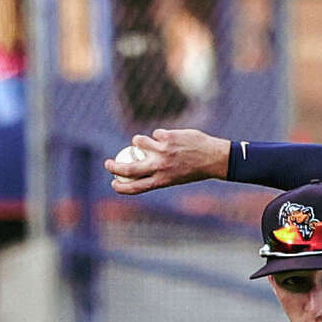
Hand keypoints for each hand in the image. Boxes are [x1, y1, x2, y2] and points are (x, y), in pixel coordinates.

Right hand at [105, 129, 229, 193]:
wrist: (213, 158)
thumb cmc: (194, 169)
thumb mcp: (175, 176)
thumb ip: (158, 172)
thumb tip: (141, 167)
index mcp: (161, 181)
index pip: (135, 187)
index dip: (121, 187)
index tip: (113, 183)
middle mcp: (160, 167)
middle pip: (129, 168)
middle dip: (114, 166)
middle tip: (108, 163)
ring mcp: (162, 152)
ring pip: (138, 143)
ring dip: (138, 142)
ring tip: (145, 142)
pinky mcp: (167, 137)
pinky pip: (155, 134)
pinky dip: (160, 135)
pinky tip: (170, 138)